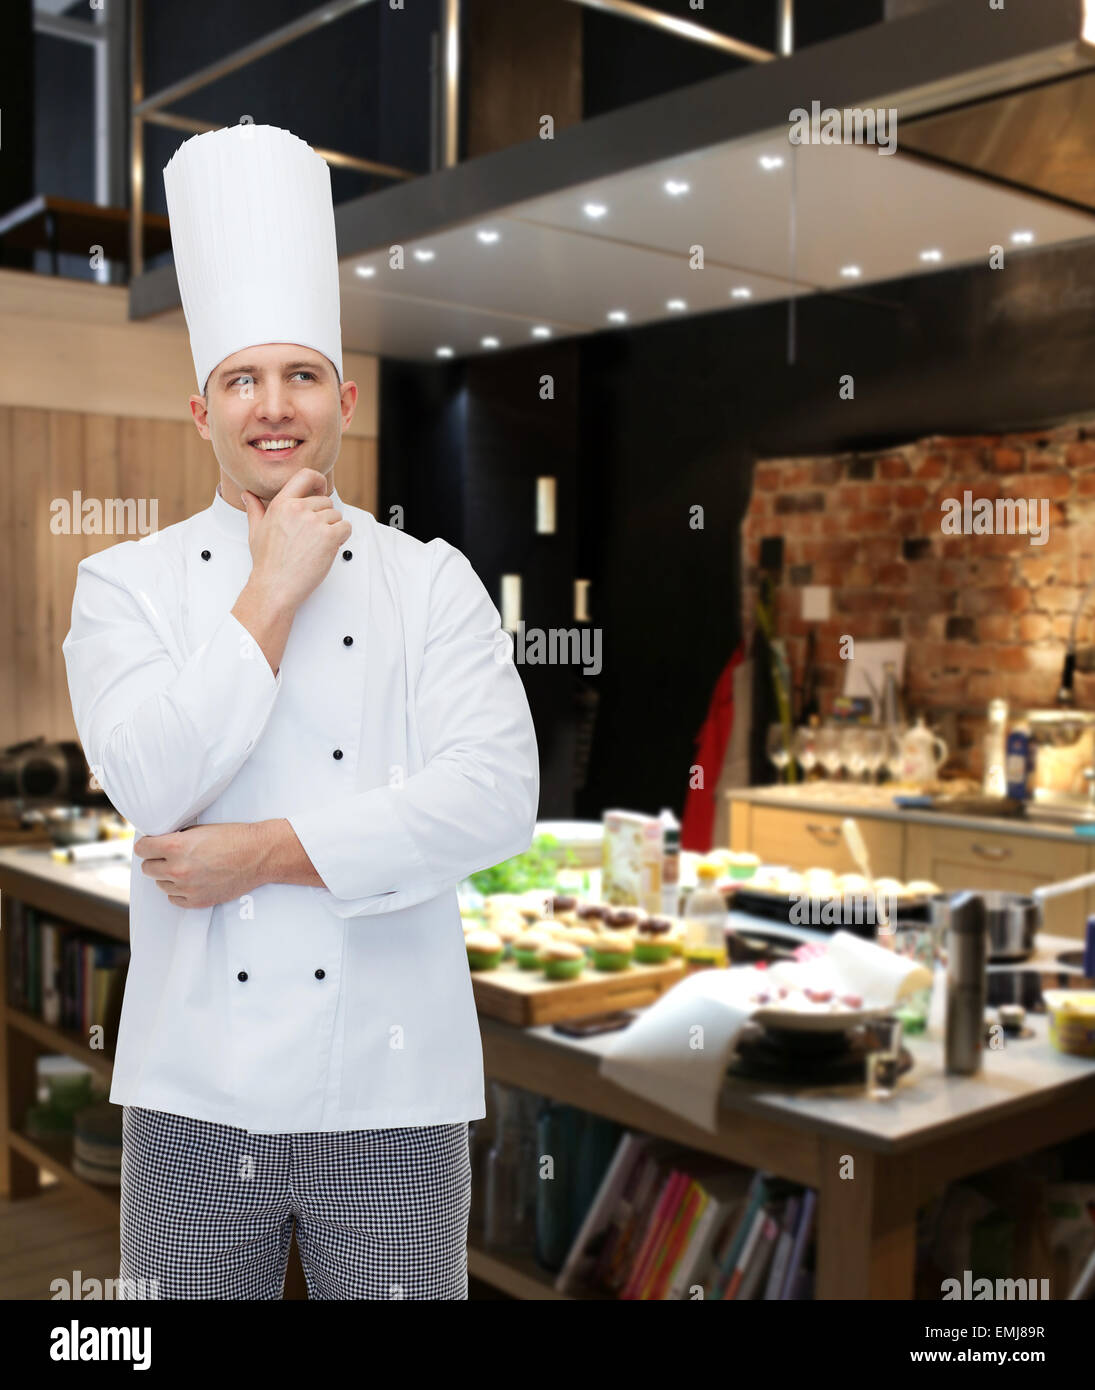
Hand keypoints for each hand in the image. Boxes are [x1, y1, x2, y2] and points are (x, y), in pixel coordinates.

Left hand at [134, 823, 265, 909]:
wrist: (258, 855)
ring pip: (160, 884)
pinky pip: (174, 898)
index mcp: (175, 847)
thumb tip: (158, 843)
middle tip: (170, 856)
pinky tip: (192, 880)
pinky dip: (179, 891)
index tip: (152, 845)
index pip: (141, 849)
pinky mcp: (197, 901)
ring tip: (187, 867)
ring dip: (168, 876)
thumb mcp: (199, 829)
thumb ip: (175, 838)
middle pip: (147, 868)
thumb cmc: (233, 838)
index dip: (147, 845)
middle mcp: (177, 869)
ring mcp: (187, 888)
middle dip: (156, 861)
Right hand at [241, 468, 352, 609]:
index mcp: (282, 504)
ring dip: (332, 530)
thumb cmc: (266, 563)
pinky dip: (342, 538)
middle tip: (311, 538)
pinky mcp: (329, 537)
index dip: (318, 481)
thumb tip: (247, 495)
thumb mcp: (256, 531)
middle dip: (324, 518)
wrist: (275, 587)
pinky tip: (327, 549)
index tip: (320, 490)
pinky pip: (346, 527)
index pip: (306, 475)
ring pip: (337, 516)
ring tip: (316, 546)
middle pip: (326, 502)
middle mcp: (298, 509)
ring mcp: (314, 522)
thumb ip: (255, 509)